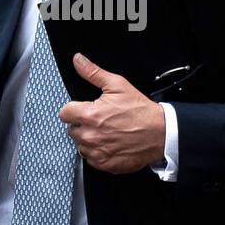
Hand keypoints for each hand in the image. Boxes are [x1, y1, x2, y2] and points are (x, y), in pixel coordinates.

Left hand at [58, 53, 165, 173]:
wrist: (160, 133)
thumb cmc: (141, 111)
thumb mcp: (118, 85)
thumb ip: (93, 73)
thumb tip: (78, 61)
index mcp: (90, 115)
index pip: (64, 113)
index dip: (73, 109)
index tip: (83, 110)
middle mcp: (90, 136)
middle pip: (72, 130)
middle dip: (82, 124)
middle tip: (100, 120)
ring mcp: (96, 152)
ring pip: (80, 145)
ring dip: (89, 140)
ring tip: (106, 132)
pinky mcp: (104, 164)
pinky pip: (91, 159)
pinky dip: (98, 153)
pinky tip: (111, 144)